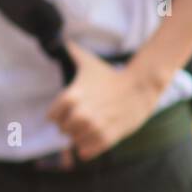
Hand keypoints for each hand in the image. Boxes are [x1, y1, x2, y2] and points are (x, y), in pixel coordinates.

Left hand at [47, 41, 159, 160]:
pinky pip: (86, 152)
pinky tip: (94, 139)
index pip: (51, 117)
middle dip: (70, 126)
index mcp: (70, 97)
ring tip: (90, 128)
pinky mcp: (107, 138)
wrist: (140, 87)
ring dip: (80, 137)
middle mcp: (80, 114)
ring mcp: (94, 127)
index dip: (58, 115)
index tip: (68, 111)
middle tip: (82, 119)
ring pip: (74, 142)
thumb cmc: (110, 75)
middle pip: (63, 130)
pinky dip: (88, 149)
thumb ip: (71, 51)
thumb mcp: (88, 62)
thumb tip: (59, 38)